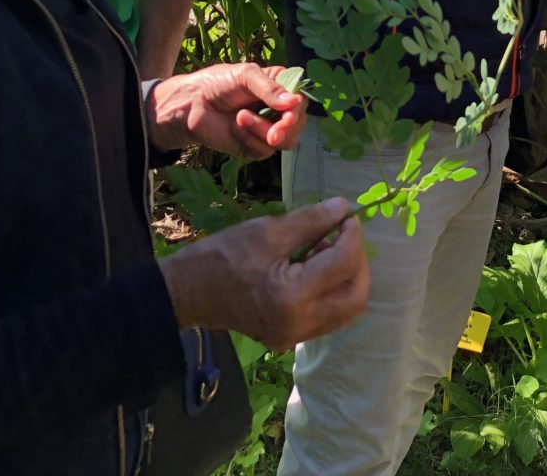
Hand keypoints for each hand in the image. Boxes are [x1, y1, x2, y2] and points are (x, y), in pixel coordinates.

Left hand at [147, 64, 305, 156]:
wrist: (190, 105)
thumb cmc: (218, 83)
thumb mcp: (245, 75)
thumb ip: (270, 88)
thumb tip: (295, 103)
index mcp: (279, 88)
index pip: (301, 100)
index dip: (299, 108)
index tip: (290, 111)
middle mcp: (277, 110)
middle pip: (299, 124)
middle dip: (288, 127)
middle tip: (276, 129)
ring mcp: (266, 130)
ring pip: (286, 140)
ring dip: (264, 130)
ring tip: (241, 118)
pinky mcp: (253, 147)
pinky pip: (264, 150)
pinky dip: (250, 138)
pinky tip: (234, 128)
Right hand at [160, 198, 369, 350]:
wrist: (187, 293)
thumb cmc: (222, 257)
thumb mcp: (267, 231)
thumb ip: (310, 221)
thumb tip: (343, 208)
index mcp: (293, 295)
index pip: (343, 264)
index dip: (352, 236)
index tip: (348, 216)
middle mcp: (300, 323)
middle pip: (356, 297)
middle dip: (359, 262)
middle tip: (347, 235)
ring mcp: (295, 336)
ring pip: (346, 311)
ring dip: (349, 279)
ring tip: (332, 249)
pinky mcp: (289, 338)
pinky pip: (328, 318)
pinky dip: (334, 293)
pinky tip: (319, 268)